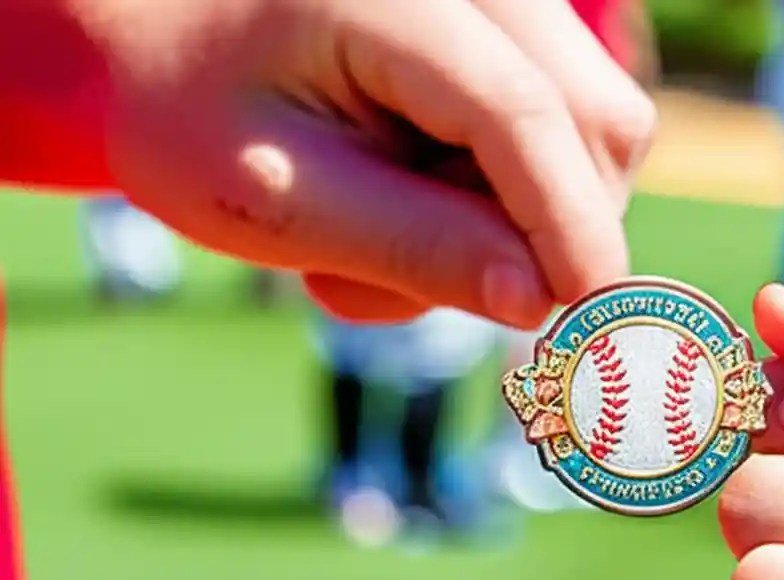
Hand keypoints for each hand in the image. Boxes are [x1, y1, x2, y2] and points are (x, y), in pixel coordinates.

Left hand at [73, 0, 652, 325]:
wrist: (160, 40)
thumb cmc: (191, 110)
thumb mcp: (276, 198)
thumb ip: (413, 244)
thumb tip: (538, 303)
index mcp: (395, 0)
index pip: (522, 112)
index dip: (567, 222)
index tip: (585, 313)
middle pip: (592, 119)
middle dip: (542, 230)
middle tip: (400, 279)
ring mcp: (500, 4)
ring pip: (592, 129)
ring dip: (520, 219)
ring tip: (382, 239)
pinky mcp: (511, 37)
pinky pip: (564, 129)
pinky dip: (512, 193)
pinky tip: (414, 199)